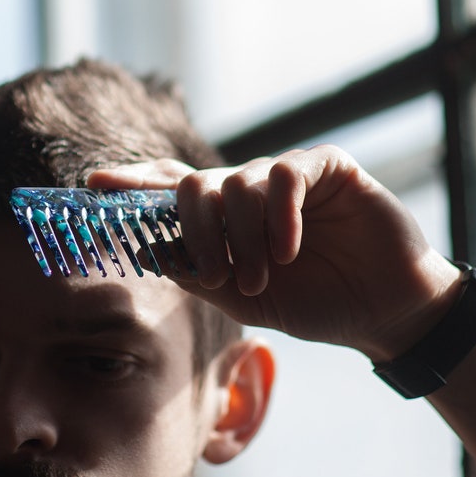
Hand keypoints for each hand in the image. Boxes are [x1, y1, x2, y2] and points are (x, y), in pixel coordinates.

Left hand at [88, 145, 461, 361]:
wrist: (382, 311)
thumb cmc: (313, 303)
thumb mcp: (241, 297)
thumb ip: (194, 272)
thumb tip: (142, 249)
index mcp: (225, 218)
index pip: (170, 186)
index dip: (132, 181)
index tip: (92, 182)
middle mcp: (250, 189)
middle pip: (194, 183)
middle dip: (195, 231)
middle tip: (218, 274)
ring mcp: (287, 174)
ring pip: (235, 182)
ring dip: (241, 238)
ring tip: (263, 276)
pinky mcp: (327, 166)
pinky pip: (284, 173)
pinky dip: (277, 214)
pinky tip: (288, 248)